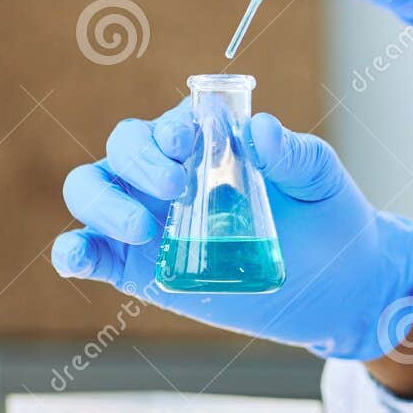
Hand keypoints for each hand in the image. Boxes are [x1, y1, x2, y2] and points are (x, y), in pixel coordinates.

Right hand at [52, 106, 412, 359]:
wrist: (340, 286)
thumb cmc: (329, 216)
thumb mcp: (321, 178)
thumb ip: (293, 153)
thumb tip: (258, 129)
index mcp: (206, 143)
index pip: (166, 125)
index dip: (166, 131)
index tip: (188, 144)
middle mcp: (168, 176)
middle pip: (121, 151)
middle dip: (139, 164)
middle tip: (179, 191)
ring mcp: (148, 222)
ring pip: (89, 192)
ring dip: (103, 203)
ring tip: (146, 227)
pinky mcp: (139, 269)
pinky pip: (87, 253)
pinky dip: (71, 252)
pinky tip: (80, 257)